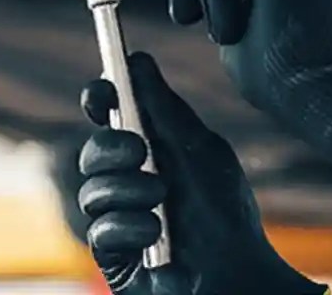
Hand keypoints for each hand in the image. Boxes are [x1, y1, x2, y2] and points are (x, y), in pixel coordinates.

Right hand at [78, 53, 324, 294]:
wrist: (240, 275)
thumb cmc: (225, 213)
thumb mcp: (202, 152)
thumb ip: (167, 110)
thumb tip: (137, 59)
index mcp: (145, 151)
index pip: (108, 117)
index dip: (99, 99)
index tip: (103, 93)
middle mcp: (125, 182)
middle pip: (91, 152)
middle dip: (110, 146)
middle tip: (138, 150)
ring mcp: (116, 219)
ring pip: (92, 191)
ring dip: (129, 190)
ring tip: (162, 199)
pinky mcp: (112, 257)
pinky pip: (99, 231)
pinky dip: (130, 226)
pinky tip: (157, 234)